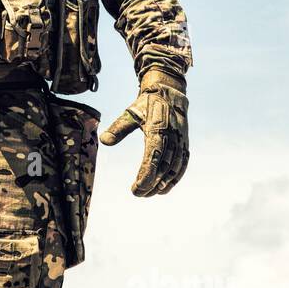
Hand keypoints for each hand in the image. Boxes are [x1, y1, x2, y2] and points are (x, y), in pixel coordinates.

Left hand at [99, 67, 188, 196]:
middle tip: (138, 194)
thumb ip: (118, 128)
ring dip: (163, 184)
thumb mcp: (130, 113)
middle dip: (151, 184)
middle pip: (163, 167)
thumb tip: (104, 141)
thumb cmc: (147, 104)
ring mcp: (181, 142)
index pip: (152, 158)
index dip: (146, 175)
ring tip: (149, 194)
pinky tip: (164, 188)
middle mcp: (172, 138)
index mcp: (158, 130)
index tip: (136, 188)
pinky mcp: (184, 144)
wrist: (170, 93)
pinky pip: (182, 165)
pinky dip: (174, 178)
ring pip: (174, 169)